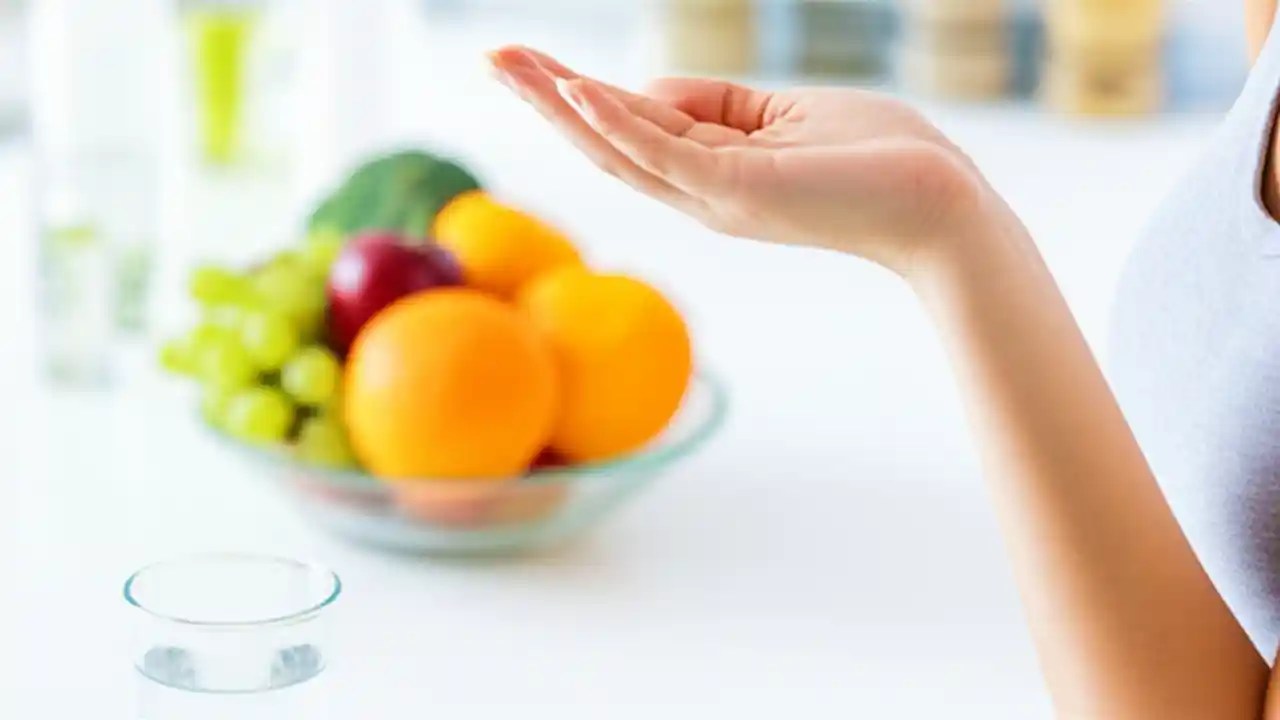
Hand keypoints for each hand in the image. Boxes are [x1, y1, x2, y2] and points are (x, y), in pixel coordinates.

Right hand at [488, 46, 1004, 278]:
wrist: (943, 207)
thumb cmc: (879, 160)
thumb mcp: (785, 116)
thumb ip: (718, 106)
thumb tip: (649, 92)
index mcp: (713, 174)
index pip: (632, 131)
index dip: (580, 98)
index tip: (535, 64)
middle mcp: (702, 192)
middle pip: (606, 143)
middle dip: (546, 100)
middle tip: (490, 58)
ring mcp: (717, 196)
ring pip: (620, 148)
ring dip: (560, 104)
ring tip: (508, 64)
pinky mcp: (740, 192)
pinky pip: (665, 152)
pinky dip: (617, 121)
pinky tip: (575, 92)